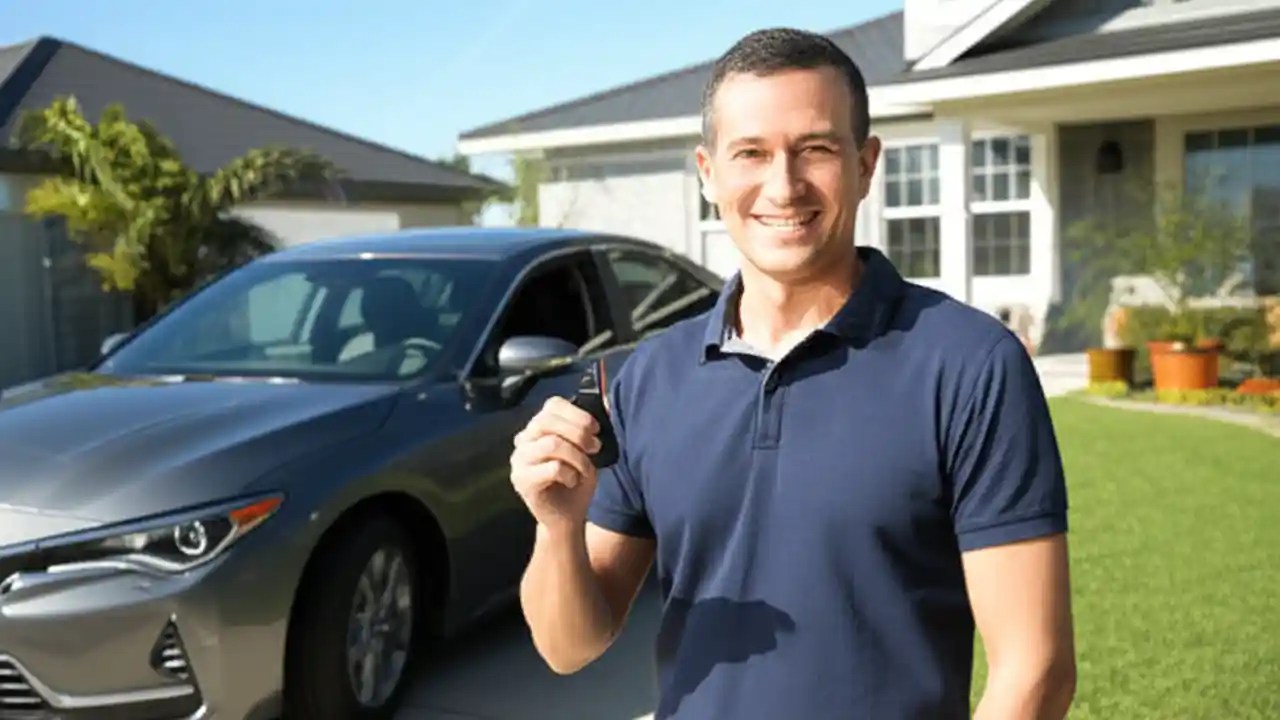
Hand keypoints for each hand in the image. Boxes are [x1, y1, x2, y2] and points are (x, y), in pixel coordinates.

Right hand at [510, 396, 603, 531]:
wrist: (566, 517)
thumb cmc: (575, 481)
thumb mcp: (583, 452)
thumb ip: (582, 433)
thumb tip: (596, 416)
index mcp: (539, 427)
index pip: (552, 405)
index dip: (577, 413)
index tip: (595, 429)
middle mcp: (524, 440)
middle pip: (547, 421)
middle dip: (578, 432)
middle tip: (594, 448)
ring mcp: (519, 460)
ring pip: (551, 444)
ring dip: (577, 457)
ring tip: (585, 469)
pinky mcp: (521, 480)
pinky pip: (552, 468)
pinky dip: (570, 473)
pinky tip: (572, 481)